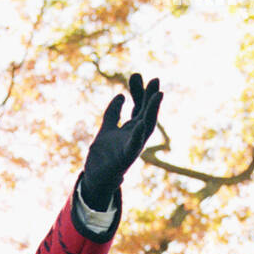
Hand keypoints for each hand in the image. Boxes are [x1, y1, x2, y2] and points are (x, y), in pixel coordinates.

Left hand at [80, 72, 162, 211]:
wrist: (95, 178)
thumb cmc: (103, 155)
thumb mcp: (107, 128)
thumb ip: (113, 113)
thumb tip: (120, 95)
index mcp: (131, 128)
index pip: (138, 106)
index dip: (139, 91)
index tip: (136, 75)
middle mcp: (136, 135)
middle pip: (146, 112)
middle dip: (150, 96)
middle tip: (154, 79)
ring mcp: (133, 146)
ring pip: (147, 126)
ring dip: (153, 110)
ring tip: (158, 94)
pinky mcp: (126, 158)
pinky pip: (135, 145)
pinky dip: (139, 134)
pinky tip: (142, 122)